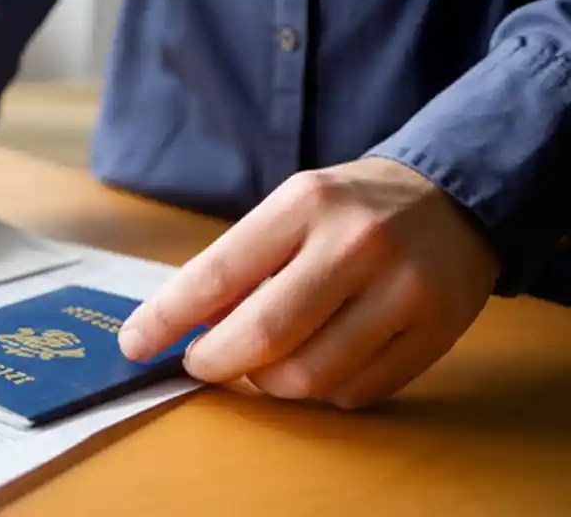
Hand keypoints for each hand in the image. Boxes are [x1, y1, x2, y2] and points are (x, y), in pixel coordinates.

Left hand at [118, 157, 498, 408]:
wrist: (456, 198)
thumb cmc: (349, 209)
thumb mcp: (290, 210)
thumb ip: (240, 265)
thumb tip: (180, 326)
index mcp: (305, 204)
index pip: (218, 274)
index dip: (168, 317)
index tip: (135, 342)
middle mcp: (355, 245)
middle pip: (264, 335)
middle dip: (215, 362)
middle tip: (199, 363)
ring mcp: (402, 291)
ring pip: (309, 376)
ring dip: (268, 384)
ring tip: (262, 363)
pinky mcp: (436, 333)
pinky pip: (356, 392)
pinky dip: (321, 391)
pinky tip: (318, 362)